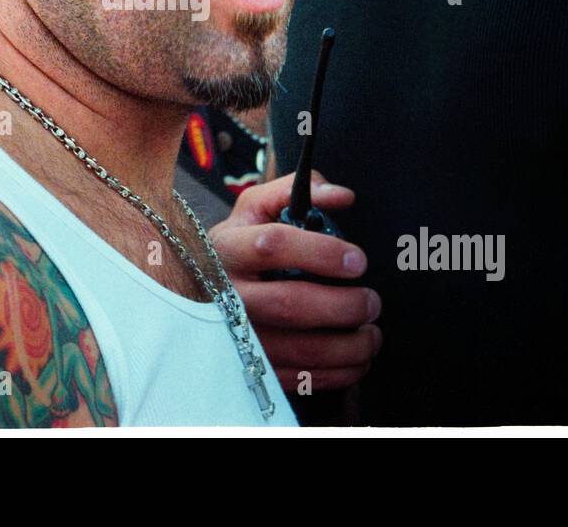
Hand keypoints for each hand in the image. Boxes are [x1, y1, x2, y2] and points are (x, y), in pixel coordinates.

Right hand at [209, 170, 380, 392]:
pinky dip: (339, 373)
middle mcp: (228, 294)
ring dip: (350, 345)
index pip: (274, 246)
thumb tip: (342, 196)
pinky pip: (301, 378)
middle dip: (345, 305)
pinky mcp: (251, 366)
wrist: (195, 288)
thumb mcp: (255, 208)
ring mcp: (238, 335)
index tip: (358, 260)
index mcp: (229, 247)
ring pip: (302, 348)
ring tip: (372, 333)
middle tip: (372, 301)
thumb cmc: (239, 244)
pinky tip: (357, 359)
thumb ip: (296, 190)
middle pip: (292, 303)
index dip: (322, 252)